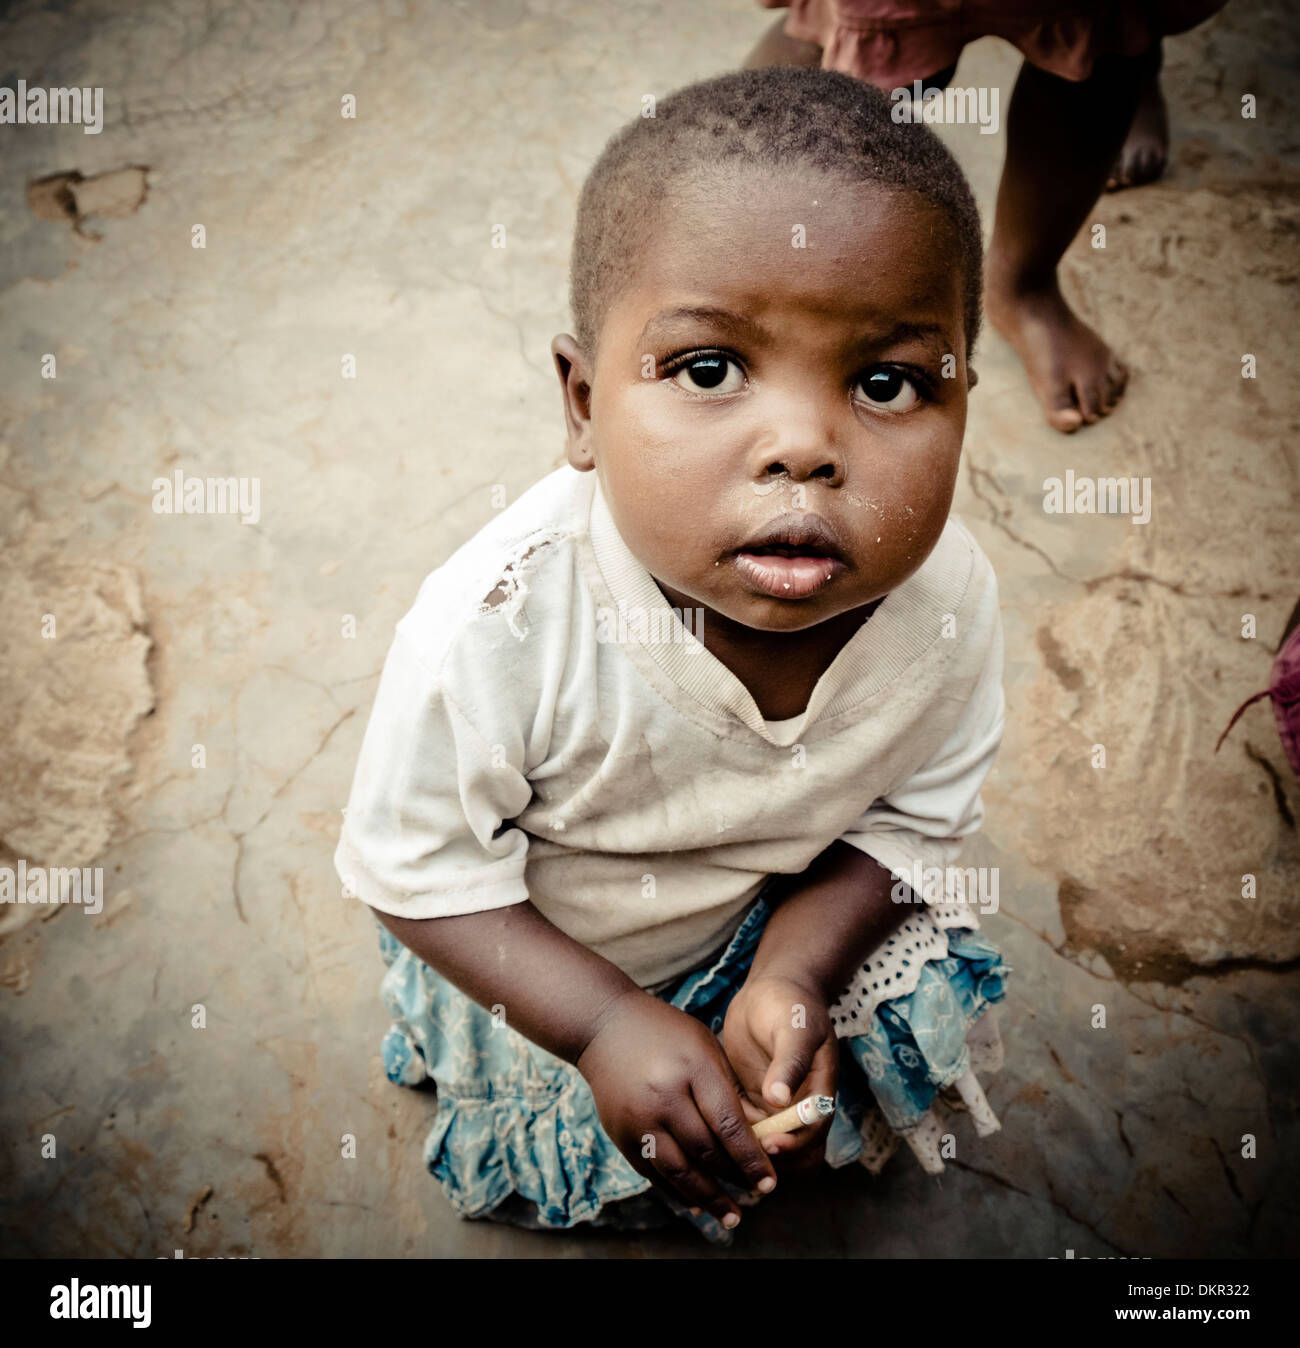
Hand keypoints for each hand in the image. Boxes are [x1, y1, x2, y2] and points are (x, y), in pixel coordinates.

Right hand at [576, 990, 778, 1227]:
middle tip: (758, 1194)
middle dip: (735, 1178)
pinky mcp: (621, 1134)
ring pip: (679, 1171)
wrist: (605, 1026)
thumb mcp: (706, 1046)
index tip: (770, 1180)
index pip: (728, 1124)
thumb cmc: (666, 1032)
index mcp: (692, 1067)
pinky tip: (697, 1202)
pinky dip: (677, 1191)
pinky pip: (653, 1173)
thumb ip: (731, 1091)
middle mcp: (663, 1096)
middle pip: (706, 1151)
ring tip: (732, 1215)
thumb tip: (759, 1138)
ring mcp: (638, 1118)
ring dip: (709, 1198)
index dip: (751, 1158)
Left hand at [721, 974, 837, 1174]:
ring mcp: (775, 1106)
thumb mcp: (795, 1027)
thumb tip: (780, 1098)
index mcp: (818, 1092)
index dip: (794, 1144)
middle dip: (770, 1156)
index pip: (813, 1133)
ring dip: (748, 1144)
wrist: (771, 990)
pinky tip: (713, 1110)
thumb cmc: (791, 1004)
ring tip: (723, 1124)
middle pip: (794, 1153)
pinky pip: (744, 1127)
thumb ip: (790, 1061)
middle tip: (741, 1143)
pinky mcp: (752, 1100)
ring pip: (765, 1144)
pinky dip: (732, 1128)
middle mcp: (800, 1106)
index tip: (769, 1142)